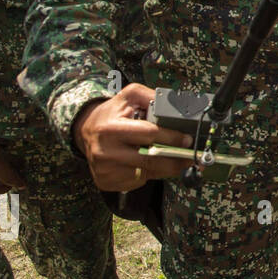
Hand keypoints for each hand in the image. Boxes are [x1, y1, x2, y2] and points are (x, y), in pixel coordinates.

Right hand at [73, 83, 193, 191]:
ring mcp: (105, 169)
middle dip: (175, 158)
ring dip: (166, 169)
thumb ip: (151, 96)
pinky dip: (149, 174)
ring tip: (179, 162)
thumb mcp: (129, 96)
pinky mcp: (107, 181)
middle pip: (150, 158)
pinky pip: (137, 181)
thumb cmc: (112, 114)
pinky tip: (151, 164)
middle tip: (191, 156)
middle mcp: (105, 151)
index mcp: (110, 129)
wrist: (86, 131)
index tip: (188, 139)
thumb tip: (176, 106)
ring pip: (147, 173)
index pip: (149, 135)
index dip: (172, 137)